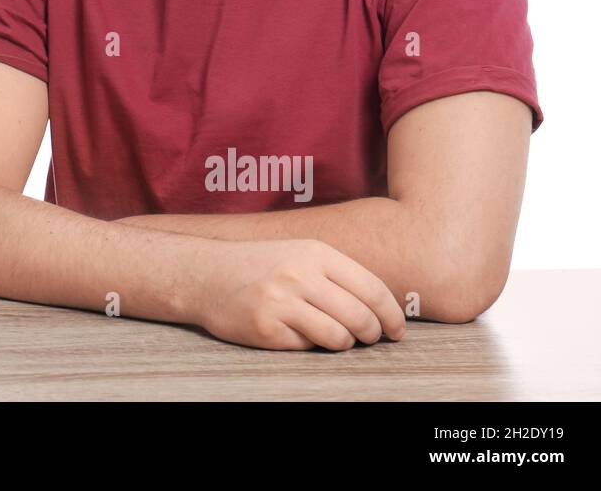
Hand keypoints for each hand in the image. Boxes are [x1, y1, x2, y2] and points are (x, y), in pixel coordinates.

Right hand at [193, 238, 405, 350]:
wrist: (203, 273)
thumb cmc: (259, 265)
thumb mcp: (298, 253)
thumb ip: (336, 274)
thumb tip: (381, 307)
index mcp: (314, 252)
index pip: (372, 288)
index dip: (392, 315)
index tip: (397, 330)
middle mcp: (299, 274)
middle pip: (360, 317)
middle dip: (372, 334)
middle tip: (370, 338)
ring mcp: (281, 302)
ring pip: (339, 337)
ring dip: (343, 343)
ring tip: (334, 337)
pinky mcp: (266, 329)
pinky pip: (307, 347)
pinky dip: (309, 345)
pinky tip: (294, 332)